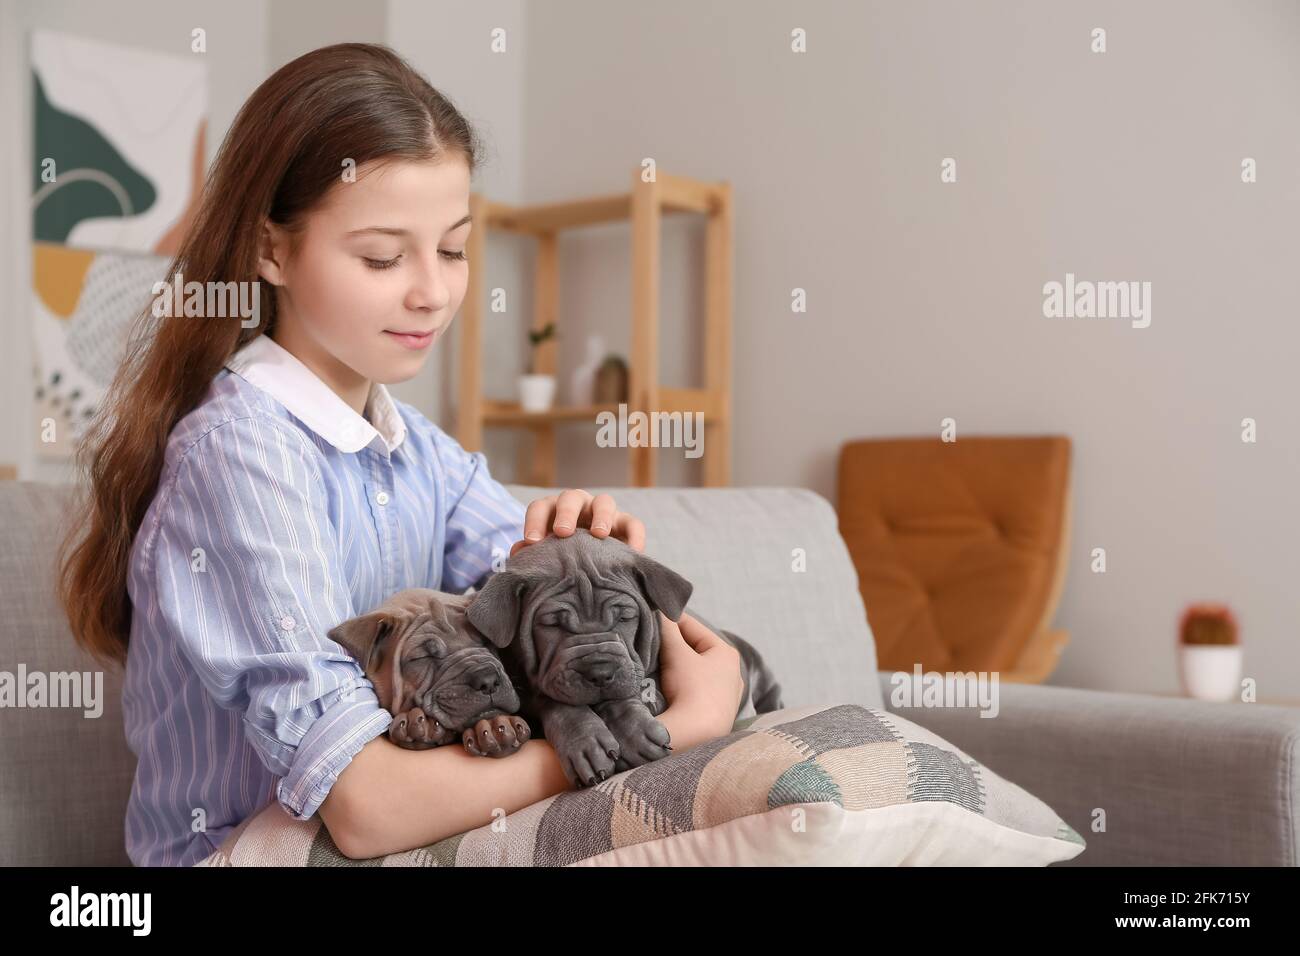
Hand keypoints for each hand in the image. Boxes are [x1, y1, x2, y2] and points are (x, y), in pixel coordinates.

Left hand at [510, 489, 645, 556]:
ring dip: (601, 516)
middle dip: (566, 513)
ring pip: (604, 502)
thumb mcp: (547, 554)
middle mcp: (578, 506)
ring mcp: (604, 513)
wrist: (592, 570)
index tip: (532, 542)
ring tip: (599, 534)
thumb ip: (532, 553)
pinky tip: (632, 552)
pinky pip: (633, 524)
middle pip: (570, 498)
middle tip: (562, 532)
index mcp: (552, 511)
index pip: (540, 507)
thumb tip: (518, 552)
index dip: (534, 522)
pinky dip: (634, 535)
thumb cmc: (561, 558)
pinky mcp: (626, 524)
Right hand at [655, 611, 743, 739]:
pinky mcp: (716, 714)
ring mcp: (726, 695)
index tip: (649, 620)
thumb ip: (667, 629)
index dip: (669, 622)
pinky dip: (681, 686)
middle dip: (672, 647)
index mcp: (727, 653)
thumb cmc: (691, 689)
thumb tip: (659, 610)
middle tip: (649, 644)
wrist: (696, 736)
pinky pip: (695, 690)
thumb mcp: (677, 654)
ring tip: (655, 666)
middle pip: (694, 650)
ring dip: (676, 668)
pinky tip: (667, 688)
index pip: (692, 627)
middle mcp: (732, 672)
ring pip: (694, 671)